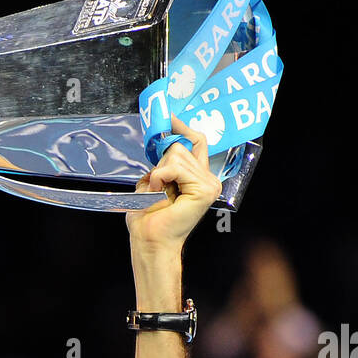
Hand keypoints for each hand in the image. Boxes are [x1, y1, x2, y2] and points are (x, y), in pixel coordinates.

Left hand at [126, 116, 222, 253]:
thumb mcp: (153, 182)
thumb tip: (164, 142)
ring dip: (159, 173)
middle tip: (156, 187)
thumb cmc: (148, 218)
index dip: (183, 128)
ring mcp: (209, 185)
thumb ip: (163, 164)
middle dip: (161, 164)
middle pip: (180, 147)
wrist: (150, 240)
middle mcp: (209, 180)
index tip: (170, 117)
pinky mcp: (204, 190)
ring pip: (177, 155)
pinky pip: (176, 167)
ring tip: (158, 193)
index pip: (197, 142)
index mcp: (199, 178)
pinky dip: (161, 177)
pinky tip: (159, 192)